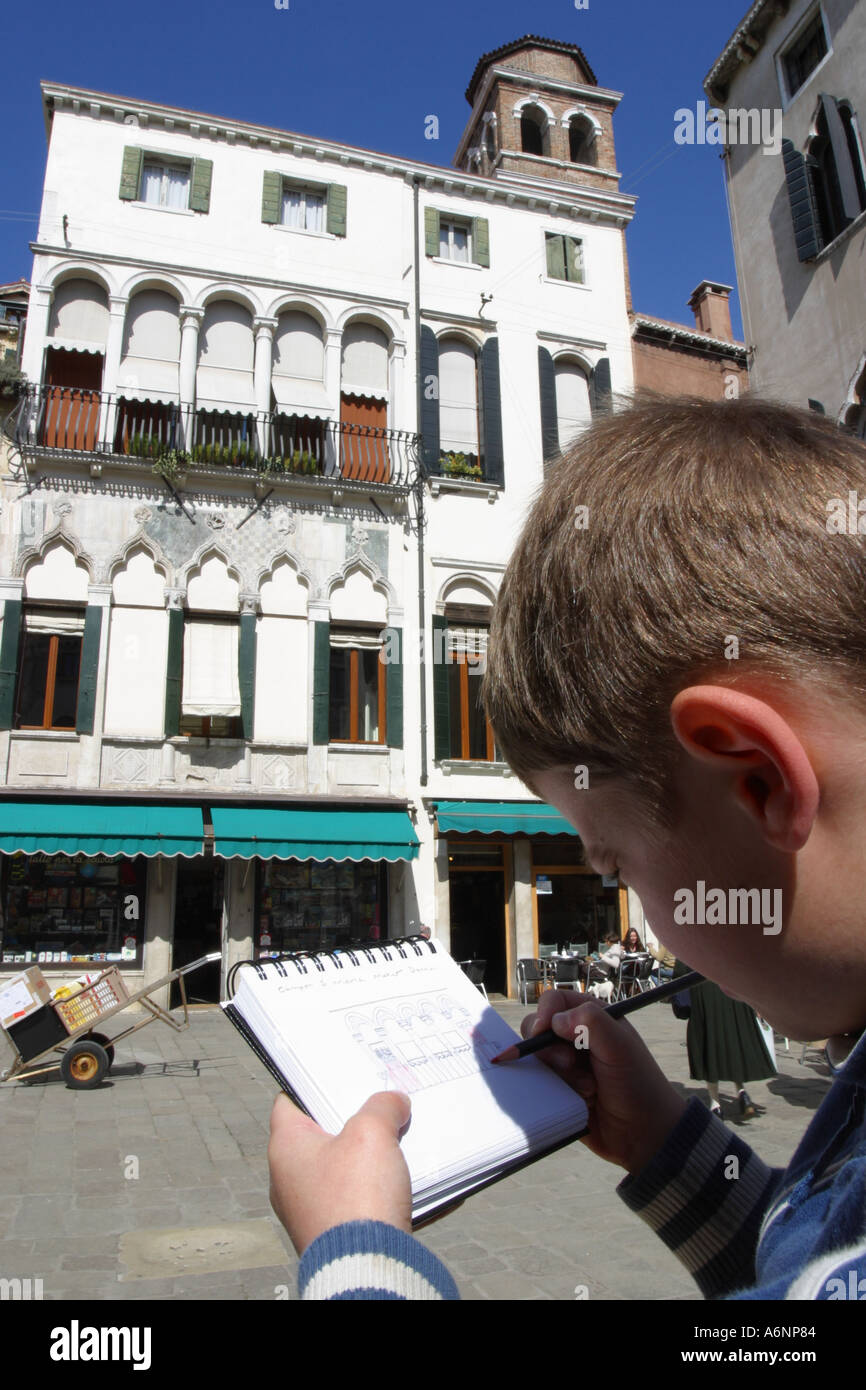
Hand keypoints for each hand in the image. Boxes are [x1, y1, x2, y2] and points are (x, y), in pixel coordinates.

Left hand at [268, 1091, 412, 1254]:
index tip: (338, 1075)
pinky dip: (373, 1186)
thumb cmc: (356, 1198)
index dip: (313, 1084)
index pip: (289, 1102)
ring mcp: (309, 1208)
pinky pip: (352, 1198)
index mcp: (286, 1149)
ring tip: (398, 1138)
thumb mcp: (372, 1133)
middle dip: (352, 1119)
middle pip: (320, 1134)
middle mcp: (289, 1179)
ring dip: (367, 1154)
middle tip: (379, 1104)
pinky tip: (401, 1178)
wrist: (365, 1268)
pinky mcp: (332, 1231)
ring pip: (340, 1167)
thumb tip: (394, 1103)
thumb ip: (382, 1107)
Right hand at [521, 991, 686, 1174]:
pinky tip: (582, 1101)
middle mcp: (576, 1039)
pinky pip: (541, 1085)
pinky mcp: (561, 1089)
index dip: (544, 1014)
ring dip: (561, 1075)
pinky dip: (557, 1092)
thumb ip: (591, 1022)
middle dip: (550, 1050)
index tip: (542, 1031)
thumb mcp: (619, 1047)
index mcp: (592, 1019)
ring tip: (588, 1089)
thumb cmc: (639, 1085)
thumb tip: (555, 1020)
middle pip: (538, 1031)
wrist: (644, 1133)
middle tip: (570, 1064)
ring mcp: (567, 1065)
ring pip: (539, 1060)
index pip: (554, 1003)